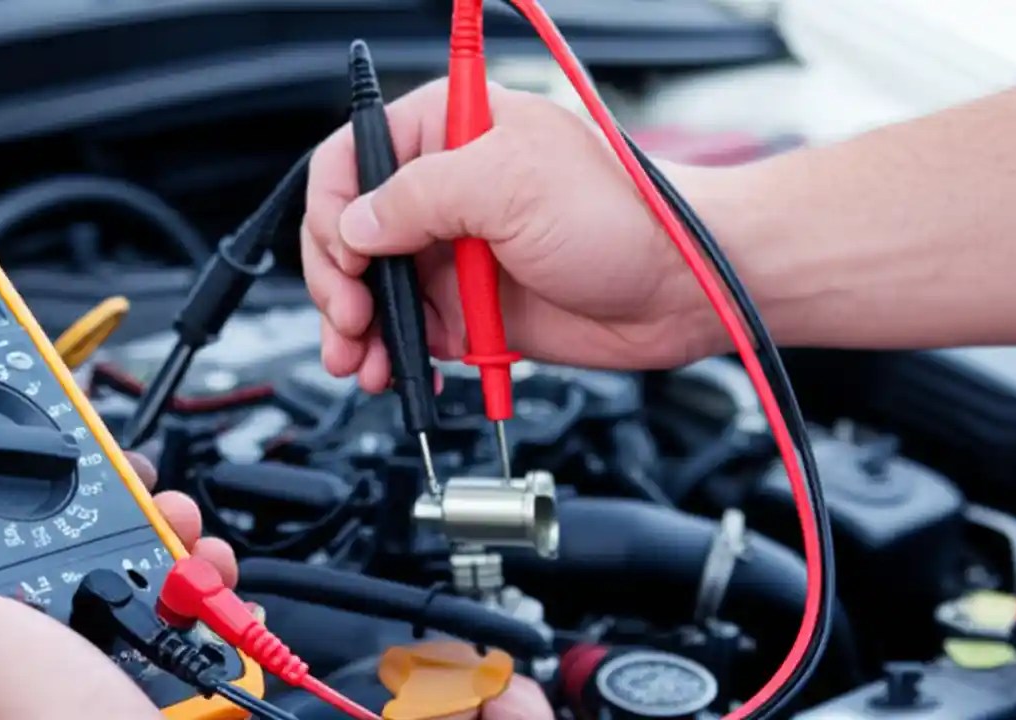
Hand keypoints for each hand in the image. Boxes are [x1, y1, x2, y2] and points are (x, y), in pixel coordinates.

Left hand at [0, 452, 551, 718]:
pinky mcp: (152, 669)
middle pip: (73, 537)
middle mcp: (29, 643)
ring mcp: (94, 655)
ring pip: (137, 562)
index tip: (60, 453)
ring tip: (194, 541)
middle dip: (123, 503)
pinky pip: (184, 605)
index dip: (19, 485)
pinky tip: (214, 583)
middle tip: (151, 494)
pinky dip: (210, 585)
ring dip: (178, 537)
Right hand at [303, 79, 721, 390]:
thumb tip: (357, 224)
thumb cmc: (628, 217)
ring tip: (360, 360)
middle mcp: (444, 190)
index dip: (334, 211)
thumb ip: (421, 197)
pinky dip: (393, 355)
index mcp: (449, 131)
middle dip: (338, 280)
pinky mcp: (467, 306)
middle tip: (351, 319)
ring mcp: (453, 251)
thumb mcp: (513, 185)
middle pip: (349, 232)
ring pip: (371, 289)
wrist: (680, 291)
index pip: (352, 158)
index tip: (350, 256)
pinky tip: (394, 370)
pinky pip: (409, 332)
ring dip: (355, 328)